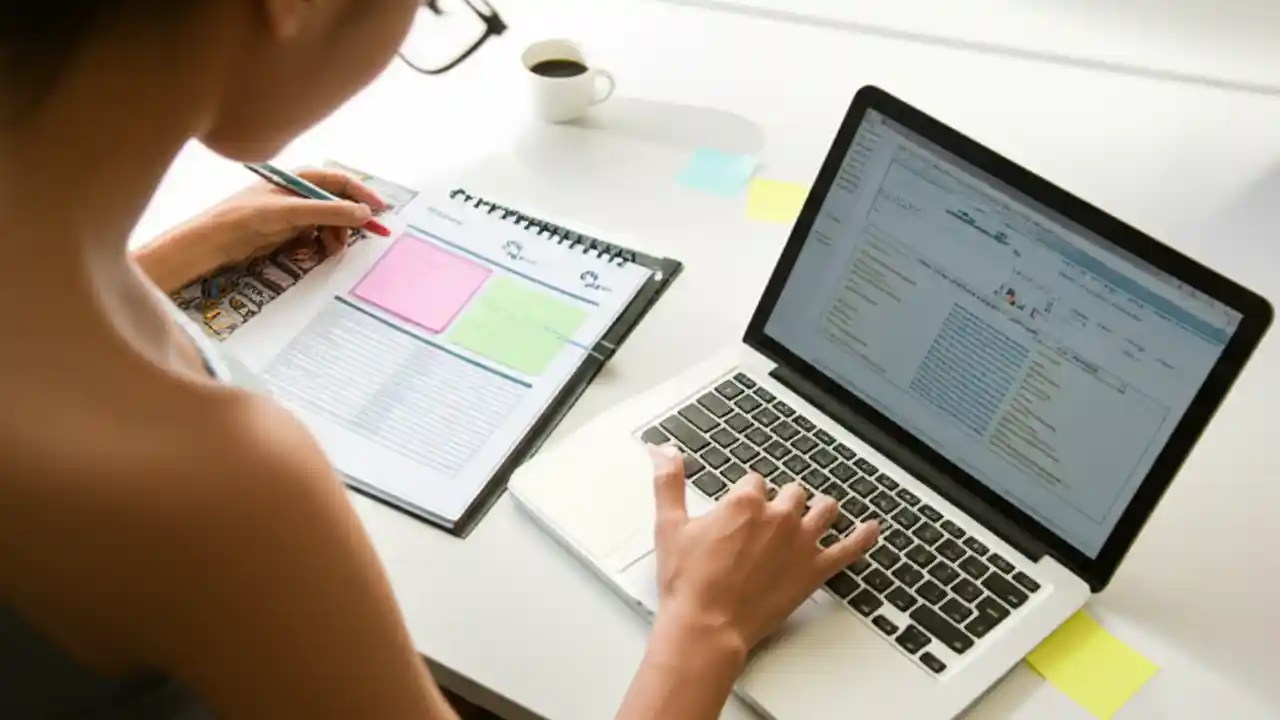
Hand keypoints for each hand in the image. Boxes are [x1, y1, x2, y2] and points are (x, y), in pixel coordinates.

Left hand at [135, 168, 386, 290]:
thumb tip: (365, 213)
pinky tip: (316, 253)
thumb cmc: (245, 219)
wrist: (210, 244)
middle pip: (337, 203)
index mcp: (298, 178)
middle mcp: (297, 192)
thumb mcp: (291, 213)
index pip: (340, 181)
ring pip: (328, 223)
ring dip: (335, 236)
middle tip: (360, 239)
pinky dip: (321, 245)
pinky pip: (315, 236)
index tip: (380, 212)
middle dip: (349, 221)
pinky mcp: (286, 231)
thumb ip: (329, 211)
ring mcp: (292, 212)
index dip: (362, 194)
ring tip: (331, 251)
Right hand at [649, 444, 879, 652]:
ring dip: (820, 510)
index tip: (741, 509)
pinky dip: (863, 537)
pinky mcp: (815, 571)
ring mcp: (801, 543)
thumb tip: (662, 451)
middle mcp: (777, 517)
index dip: (748, 495)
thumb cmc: (689, 583)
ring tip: (817, 513)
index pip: (755, 482)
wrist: (707, 627)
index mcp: (744, 503)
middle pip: (791, 493)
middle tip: (771, 520)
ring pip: (823, 510)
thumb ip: (668, 482)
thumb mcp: (669, 525)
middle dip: (783, 502)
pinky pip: (849, 549)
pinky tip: (872, 529)